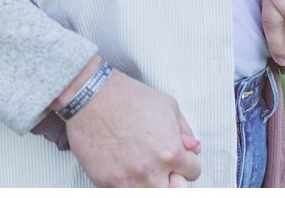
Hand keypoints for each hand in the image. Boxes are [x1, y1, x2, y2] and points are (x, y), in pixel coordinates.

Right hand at [60, 61, 201, 186]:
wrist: (90, 97)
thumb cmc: (127, 97)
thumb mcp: (167, 106)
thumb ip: (185, 131)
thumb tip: (193, 149)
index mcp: (170, 152)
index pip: (194, 172)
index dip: (187, 162)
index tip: (177, 155)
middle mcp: (152, 171)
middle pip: (176, 192)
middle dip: (174, 179)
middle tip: (163, 167)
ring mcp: (128, 181)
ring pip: (152, 195)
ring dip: (151, 183)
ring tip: (141, 166)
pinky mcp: (107, 185)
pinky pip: (125, 194)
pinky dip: (128, 185)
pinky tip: (124, 169)